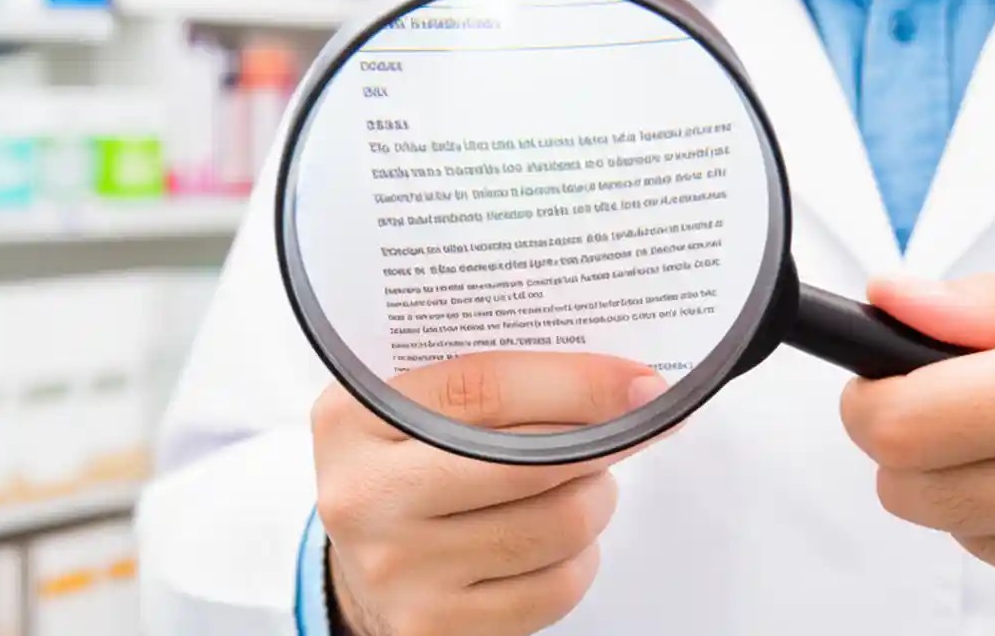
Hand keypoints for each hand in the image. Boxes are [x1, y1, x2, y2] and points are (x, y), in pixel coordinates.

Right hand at [311, 351, 666, 635]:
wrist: (354, 562)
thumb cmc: (403, 468)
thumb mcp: (414, 408)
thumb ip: (493, 387)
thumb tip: (623, 387)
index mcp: (356, 419)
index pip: (486, 388)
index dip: (578, 383)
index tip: (640, 385)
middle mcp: (369, 496)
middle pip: (532, 463)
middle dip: (600, 445)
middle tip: (621, 434)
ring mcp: (400, 570)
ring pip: (558, 525)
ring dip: (593, 500)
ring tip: (576, 487)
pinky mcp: (435, 627)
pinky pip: (556, 589)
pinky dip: (578, 559)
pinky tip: (555, 542)